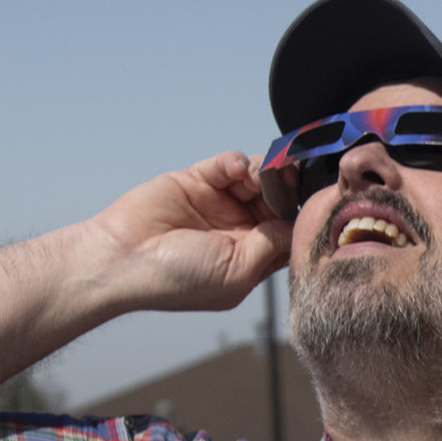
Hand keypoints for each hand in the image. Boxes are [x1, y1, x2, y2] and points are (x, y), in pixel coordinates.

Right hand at [83, 153, 290, 311]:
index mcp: (251, 257)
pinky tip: (236, 170)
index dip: (302, 214)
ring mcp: (218, 204)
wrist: (124, 259)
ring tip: (264, 173)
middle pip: (277, 200)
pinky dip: (236, 162)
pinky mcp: (197, 181)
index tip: (318, 199)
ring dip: (266, 172)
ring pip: (256, 178)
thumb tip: (299, 224)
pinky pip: (227, 165)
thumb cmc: (180, 278)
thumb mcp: (239, 270)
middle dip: (288, 187)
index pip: (288, 230)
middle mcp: (238, 229)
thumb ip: (272, 244)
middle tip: (294, 175)